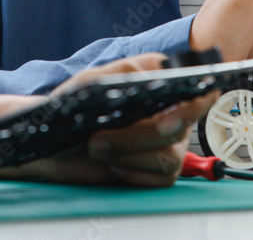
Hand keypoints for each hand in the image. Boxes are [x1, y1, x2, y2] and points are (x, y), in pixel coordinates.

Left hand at [6, 54, 217, 185]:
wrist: (56, 144)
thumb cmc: (72, 108)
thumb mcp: (88, 84)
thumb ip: (117, 75)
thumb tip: (141, 76)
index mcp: (159, 77)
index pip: (196, 89)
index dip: (191, 104)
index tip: (167, 116)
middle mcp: (170, 107)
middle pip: (178, 127)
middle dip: (135, 137)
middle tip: (98, 139)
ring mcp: (169, 139)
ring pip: (170, 155)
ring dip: (130, 156)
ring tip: (97, 149)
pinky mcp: (160, 166)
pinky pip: (161, 177)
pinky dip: (134, 173)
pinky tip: (113, 164)